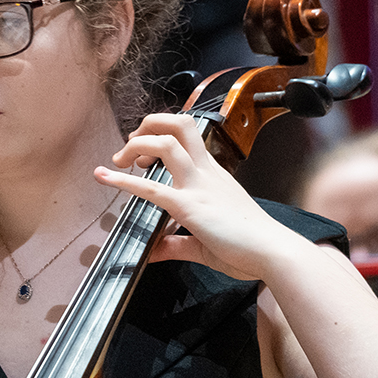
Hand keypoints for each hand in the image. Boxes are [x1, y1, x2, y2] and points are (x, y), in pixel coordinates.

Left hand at [94, 113, 304, 281]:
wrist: (272, 252)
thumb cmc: (249, 246)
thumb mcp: (206, 242)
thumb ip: (176, 244)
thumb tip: (153, 250)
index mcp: (213, 175)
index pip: (188, 135)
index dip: (163, 131)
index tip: (144, 149)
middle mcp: (205, 173)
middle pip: (178, 125)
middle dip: (149, 125)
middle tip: (130, 145)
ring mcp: (198, 187)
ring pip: (166, 144)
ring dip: (136, 145)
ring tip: (119, 160)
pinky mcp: (190, 206)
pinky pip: (152, 188)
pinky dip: (123, 181)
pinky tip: (105, 177)